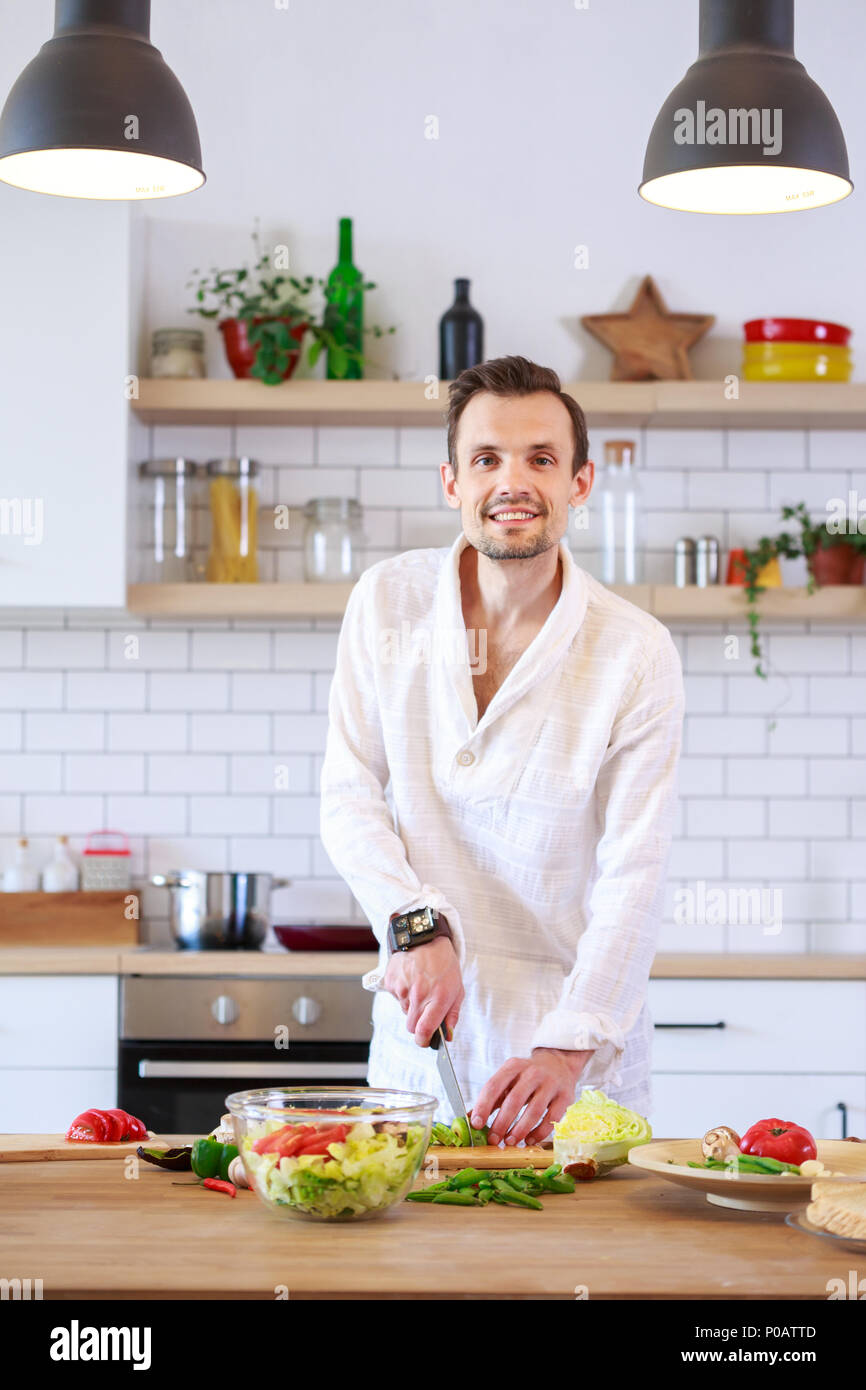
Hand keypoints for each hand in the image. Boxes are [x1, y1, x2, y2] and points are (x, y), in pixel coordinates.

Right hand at [382, 935, 463, 1047]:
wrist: (424, 938)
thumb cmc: (443, 963)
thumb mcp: (457, 988)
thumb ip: (452, 1014)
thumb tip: (447, 1035)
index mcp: (438, 998)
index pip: (424, 1030)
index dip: (424, 1041)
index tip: (426, 1041)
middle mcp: (419, 995)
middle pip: (411, 1026)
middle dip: (418, 1024)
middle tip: (426, 1010)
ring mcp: (402, 989)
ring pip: (404, 1011)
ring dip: (411, 1005)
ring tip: (420, 986)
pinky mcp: (391, 982)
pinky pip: (396, 997)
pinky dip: (402, 993)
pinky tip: (411, 979)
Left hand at [470, 1047, 593, 1146]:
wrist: (559, 1064)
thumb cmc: (527, 1076)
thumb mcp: (508, 1079)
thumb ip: (491, 1098)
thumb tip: (470, 1119)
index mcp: (513, 1066)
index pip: (494, 1086)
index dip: (483, 1106)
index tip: (477, 1124)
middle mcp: (532, 1072)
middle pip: (514, 1100)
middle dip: (502, 1123)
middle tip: (493, 1140)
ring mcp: (551, 1084)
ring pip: (534, 1111)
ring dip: (520, 1130)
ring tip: (509, 1142)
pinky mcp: (565, 1096)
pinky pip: (552, 1119)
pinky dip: (539, 1132)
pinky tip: (529, 1140)